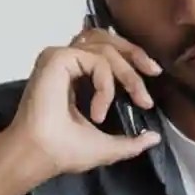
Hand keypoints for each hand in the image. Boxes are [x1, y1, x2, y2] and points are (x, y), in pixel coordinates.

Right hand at [4, 27, 163, 175]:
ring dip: (128, 73)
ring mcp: (61, 58)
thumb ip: (131, 142)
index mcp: (76, 75)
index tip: (154, 74)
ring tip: (136, 99)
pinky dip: (106, 85)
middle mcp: (67, 62)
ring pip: (106, 47)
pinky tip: (99, 111)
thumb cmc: (64, 151)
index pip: (106, 50)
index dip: (132, 57)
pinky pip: (97, 61)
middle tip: (154, 72)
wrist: (40, 156)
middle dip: (136, 53)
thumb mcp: (107, 146)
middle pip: (107, 39)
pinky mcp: (57, 58)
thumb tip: (155, 138)